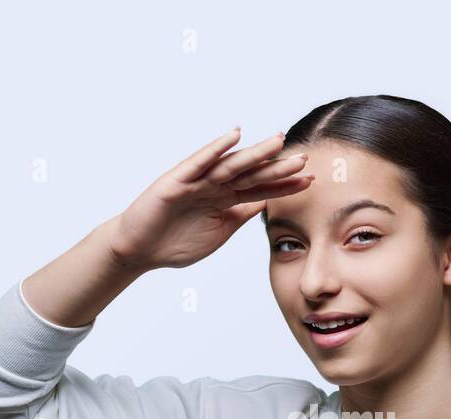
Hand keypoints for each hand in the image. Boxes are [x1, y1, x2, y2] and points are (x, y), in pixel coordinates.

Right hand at [108, 128, 312, 271]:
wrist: (139, 250)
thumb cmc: (175, 243)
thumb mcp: (219, 233)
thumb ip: (240, 215)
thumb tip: (266, 200)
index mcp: (225, 200)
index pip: (261, 189)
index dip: (285, 185)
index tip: (310, 180)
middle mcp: (214, 186)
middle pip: (252, 174)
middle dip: (278, 167)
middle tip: (305, 158)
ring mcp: (196, 181)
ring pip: (232, 165)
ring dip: (255, 153)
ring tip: (278, 141)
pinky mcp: (177, 180)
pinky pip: (200, 162)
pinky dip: (216, 149)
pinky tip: (234, 136)